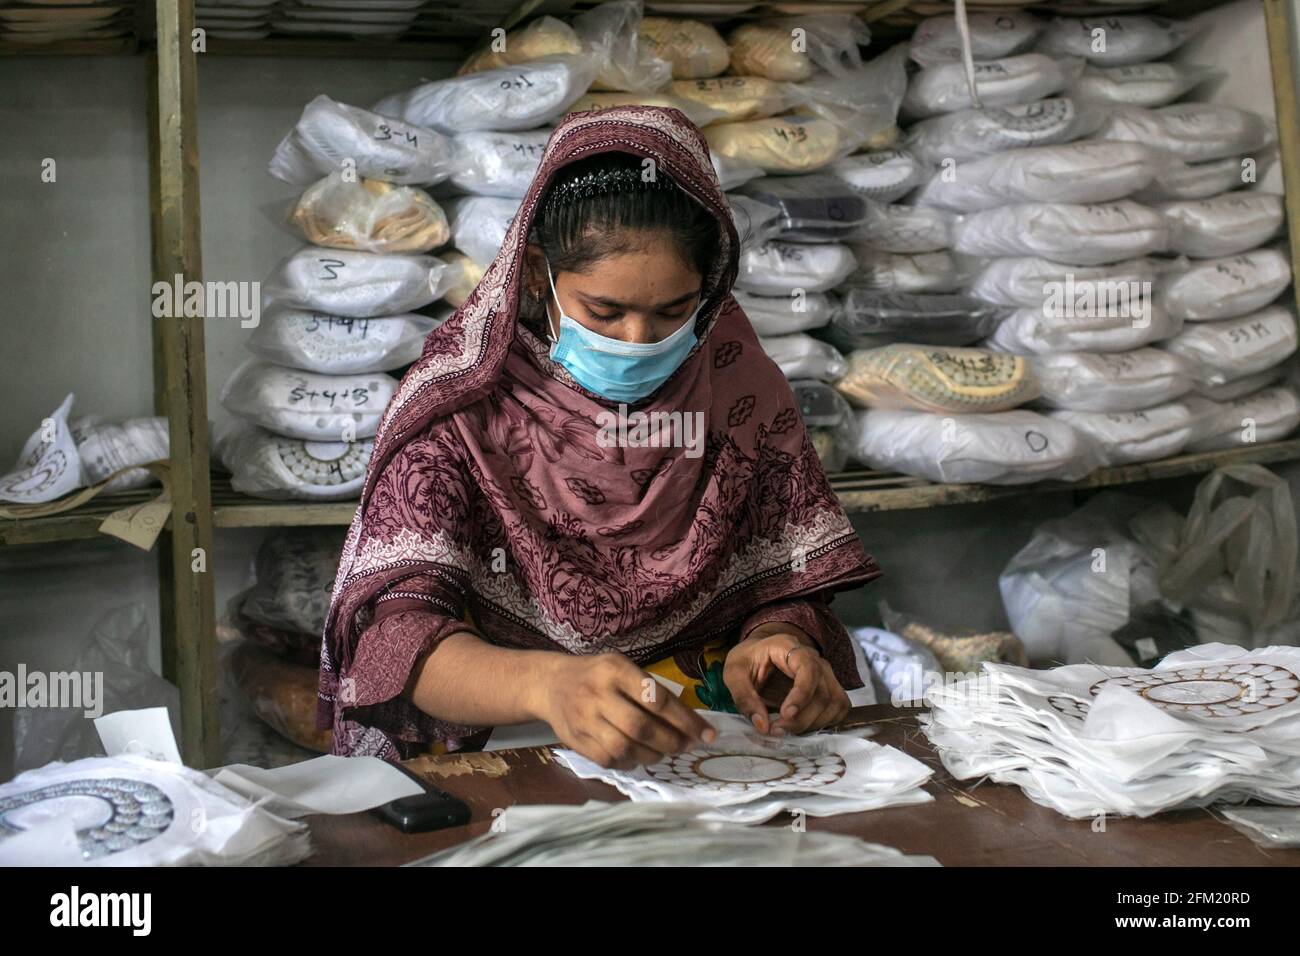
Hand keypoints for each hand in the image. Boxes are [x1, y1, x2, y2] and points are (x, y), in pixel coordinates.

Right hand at [530, 652, 715, 769]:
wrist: (551, 684)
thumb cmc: (597, 675)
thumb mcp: (622, 667)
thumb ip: (651, 690)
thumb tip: (689, 722)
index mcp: (615, 670)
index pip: (657, 699)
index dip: (686, 720)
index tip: (707, 734)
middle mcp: (598, 693)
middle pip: (641, 727)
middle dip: (671, 742)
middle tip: (686, 746)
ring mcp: (584, 719)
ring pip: (625, 748)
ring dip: (653, 755)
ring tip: (664, 752)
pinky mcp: (575, 740)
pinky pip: (609, 760)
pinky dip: (631, 763)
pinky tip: (640, 757)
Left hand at [723, 626, 849, 735]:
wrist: (760, 655)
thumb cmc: (747, 660)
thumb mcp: (734, 673)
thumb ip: (744, 697)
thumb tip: (762, 726)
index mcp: (789, 647)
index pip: (808, 669)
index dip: (801, 694)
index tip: (785, 714)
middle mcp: (814, 658)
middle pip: (823, 692)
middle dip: (801, 718)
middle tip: (776, 730)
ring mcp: (826, 673)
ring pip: (834, 703)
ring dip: (812, 724)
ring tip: (785, 729)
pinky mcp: (830, 688)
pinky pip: (839, 709)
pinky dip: (824, 723)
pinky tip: (802, 726)